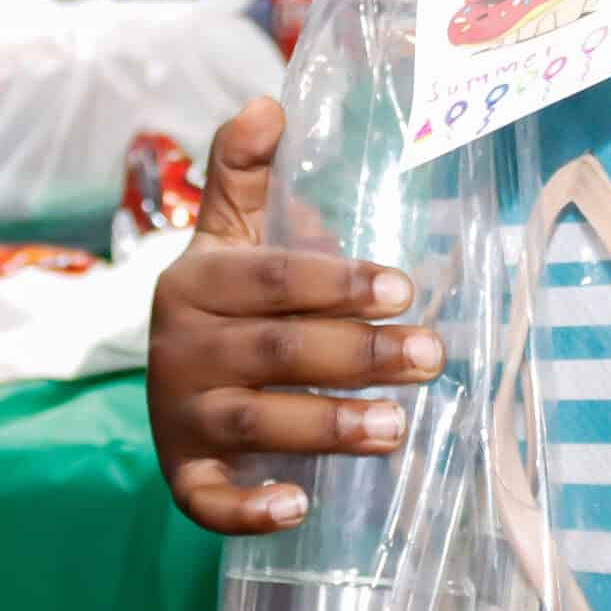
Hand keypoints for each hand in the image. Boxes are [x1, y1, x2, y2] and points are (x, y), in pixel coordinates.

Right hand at [148, 98, 444, 534]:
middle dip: (358, 356)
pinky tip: (298, 506)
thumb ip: (247, 168)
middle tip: (433, 355)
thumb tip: (267, 103)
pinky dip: (245, 508)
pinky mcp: (182, 470)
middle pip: (275, 352)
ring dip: (325, 427)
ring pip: (253, 422)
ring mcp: (178, 413)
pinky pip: (203, 498)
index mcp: (198, 281)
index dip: (337, 282)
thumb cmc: (236, 291)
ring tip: (396, 427)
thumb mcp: (235, 227)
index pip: (272, 279)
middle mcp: (180, 348)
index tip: (403, 287)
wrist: (177, 364)